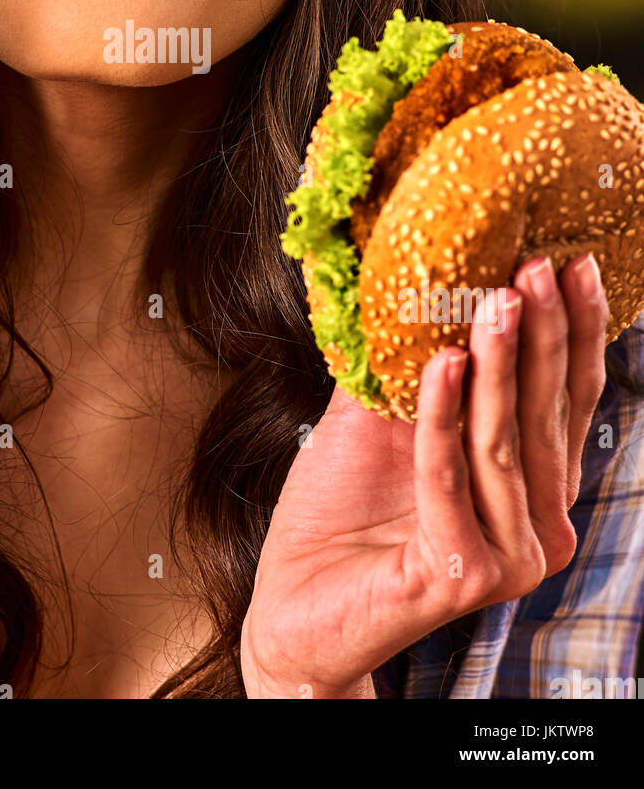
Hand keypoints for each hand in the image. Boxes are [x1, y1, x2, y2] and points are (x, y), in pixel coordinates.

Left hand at [241, 253, 608, 696]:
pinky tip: (441, 364)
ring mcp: (507, 558)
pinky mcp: (464, 576)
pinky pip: (450, 480)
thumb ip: (404, 361)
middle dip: (543, 334)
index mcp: (530, 487)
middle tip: (535, 268)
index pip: (565, 401)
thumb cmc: (339, 514)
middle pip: (544, 416)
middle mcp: (535, 526)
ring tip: (492, 300)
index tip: (572, 265)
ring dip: (499, 366)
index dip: (575, 333)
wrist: (292, 602)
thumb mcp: (376, 419)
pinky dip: (441, 419)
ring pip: (502, 443)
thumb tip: (411, 274)